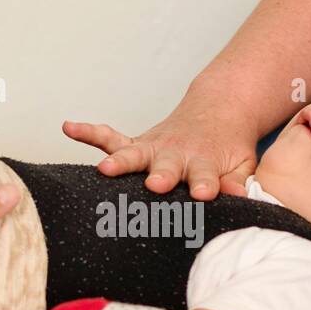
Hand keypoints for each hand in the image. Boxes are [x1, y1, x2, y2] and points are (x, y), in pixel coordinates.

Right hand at [63, 82, 261, 199]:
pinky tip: (68, 127)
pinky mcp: (136, 144)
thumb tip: (241, 198)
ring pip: (133, 154)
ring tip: (105, 169)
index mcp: (205, 163)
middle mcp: (176, 155)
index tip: (205, 194)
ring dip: (120, 162)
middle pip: (167, 166)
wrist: (218, 111)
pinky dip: (88, 132)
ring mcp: (153, 148)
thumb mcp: (242, 165)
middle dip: (160, 175)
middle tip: (156, 184)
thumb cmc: (228, 148)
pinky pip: (108, 137)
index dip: (206, 185)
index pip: (207, 177)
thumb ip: (238, 182)